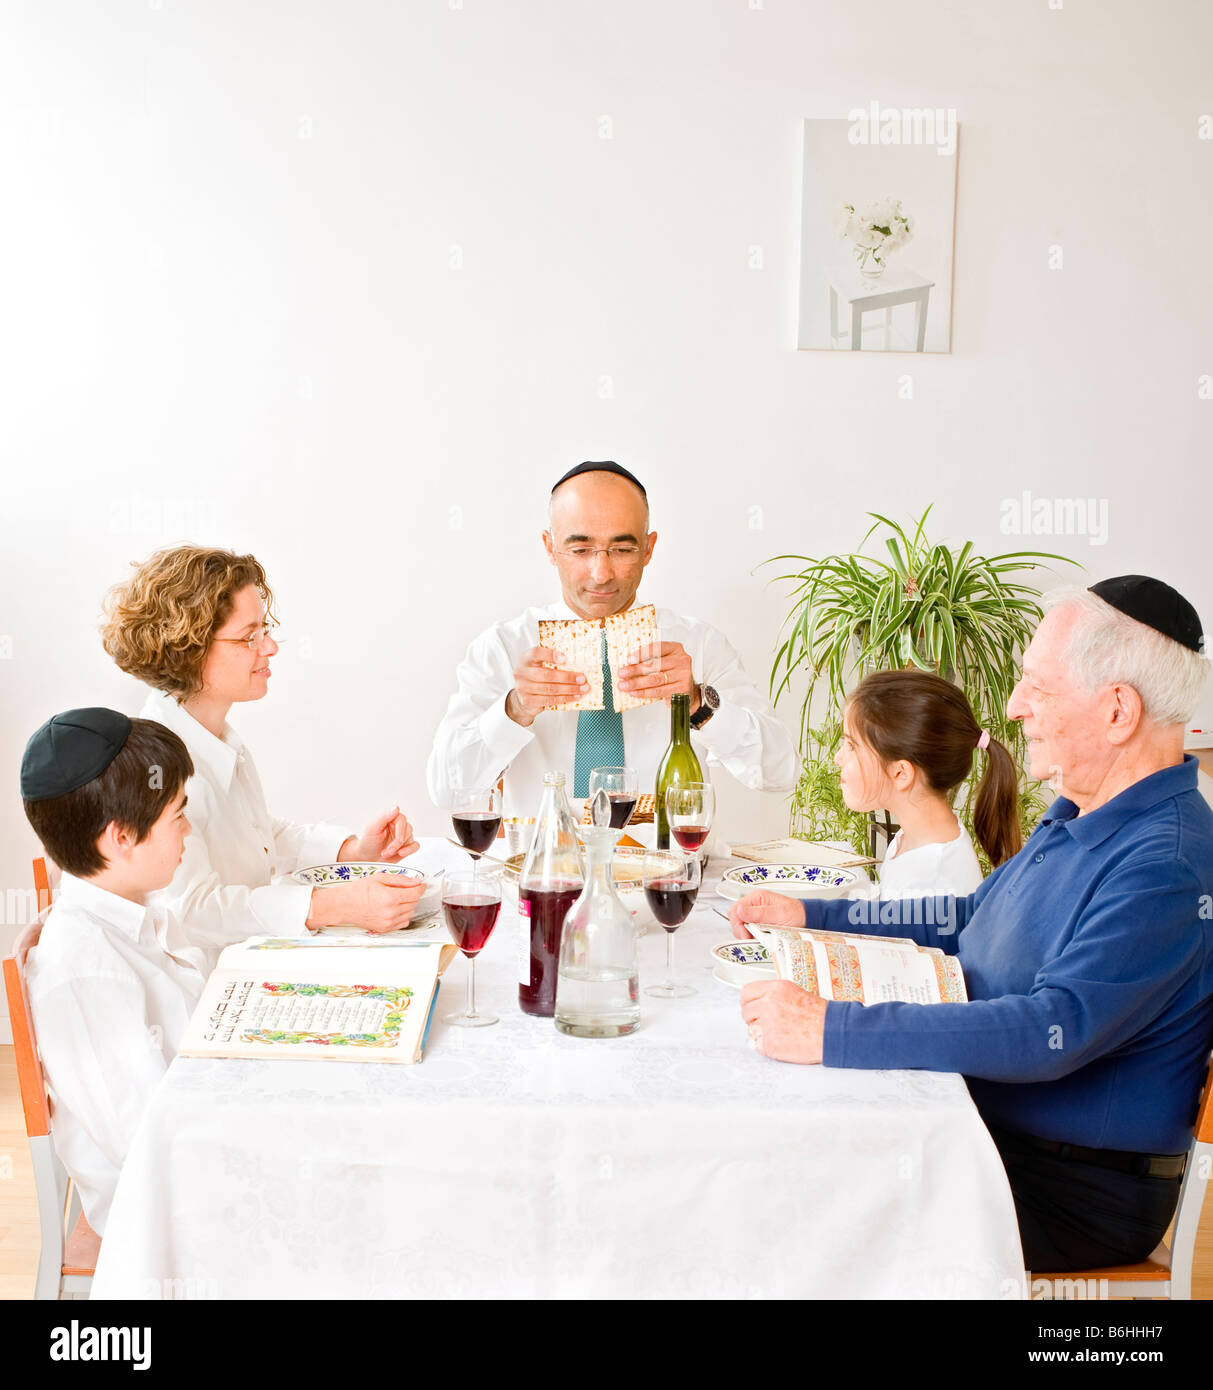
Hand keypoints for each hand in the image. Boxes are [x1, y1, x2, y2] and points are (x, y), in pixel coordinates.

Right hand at [306, 874, 426, 933]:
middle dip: (413, 894)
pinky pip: (403, 923)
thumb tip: (416, 882)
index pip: (415, 894)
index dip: (420, 888)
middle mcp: (391, 912)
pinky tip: (396, 908)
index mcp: (390, 898)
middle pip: (414, 903)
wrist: (343, 905)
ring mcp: (388, 922)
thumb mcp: (380, 878)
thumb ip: (401, 880)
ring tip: (398, 898)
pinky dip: (404, 915)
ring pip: (410, 913)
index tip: (420, 885)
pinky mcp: (385, 929)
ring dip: (409, 905)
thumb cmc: (358, 891)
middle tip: (407, 888)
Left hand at [340, 808, 419, 862]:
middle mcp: (398, 826)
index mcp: (391, 818)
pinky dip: (410, 850)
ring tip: (387, 852)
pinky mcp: (407, 845)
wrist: (368, 857)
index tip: (396, 839)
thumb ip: (384, 817)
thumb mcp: (372, 828)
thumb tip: (395, 808)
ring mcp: (404, 836)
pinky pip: (415, 845)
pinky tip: (401, 852)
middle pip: (408, 830)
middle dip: (397, 842)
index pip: (402, 819)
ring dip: (399, 848)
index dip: (400, 830)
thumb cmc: (368, 842)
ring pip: (410, 838)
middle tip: (388, 849)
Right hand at [507, 646, 589, 725]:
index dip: (550, 654)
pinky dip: (565, 698)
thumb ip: (551, 661)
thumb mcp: (539, 665)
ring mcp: (523, 688)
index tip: (565, 658)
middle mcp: (521, 672)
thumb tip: (576, 662)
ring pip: (550, 689)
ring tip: (582, 689)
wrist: (522, 696)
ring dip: (570, 689)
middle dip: (567, 677)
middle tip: (582, 678)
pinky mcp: (528, 701)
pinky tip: (574, 696)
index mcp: (525, 659)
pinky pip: (550, 700)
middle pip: (546, 674)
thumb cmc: (535, 677)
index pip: (536, 653)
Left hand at [617, 641, 695, 705]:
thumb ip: (650, 659)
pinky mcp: (681, 689)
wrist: (687, 689)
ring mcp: (683, 675)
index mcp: (675, 648)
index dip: (641, 653)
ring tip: (624, 685)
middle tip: (622, 674)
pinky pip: (659, 691)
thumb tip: (628, 664)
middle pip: (655, 665)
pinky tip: (634, 692)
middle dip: (635, 670)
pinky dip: (644, 693)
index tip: (629, 659)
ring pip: (655, 679)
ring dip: (636, 683)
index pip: (657, 648)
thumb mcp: (664, 660)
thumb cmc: (671, 672)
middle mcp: (681, 660)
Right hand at [729, 889, 805, 939]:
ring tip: (761, 937)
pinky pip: (748, 931)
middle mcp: (753, 905)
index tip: (746, 934)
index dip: (738, 924)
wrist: (807, 920)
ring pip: (740, 926)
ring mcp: (755, 915)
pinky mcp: (758, 923)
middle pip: (735, 919)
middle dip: (742, 931)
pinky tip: (762, 938)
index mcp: (756, 898)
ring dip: (748, 934)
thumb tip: (740, 910)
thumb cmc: (796, 914)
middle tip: (753, 938)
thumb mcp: (779, 914)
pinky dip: (753, 937)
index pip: (735, 910)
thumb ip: (758, 913)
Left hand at [740, 979, 826, 1063]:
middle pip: (746, 1012)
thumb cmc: (820, 1015)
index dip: (749, 1002)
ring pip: (751, 1029)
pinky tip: (782, 1042)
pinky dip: (767, 1046)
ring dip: (761, 1033)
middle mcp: (768, 1004)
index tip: (752, 1006)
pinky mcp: (769, 1044)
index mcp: (775, 989)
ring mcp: (767, 1025)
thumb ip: (774, 996)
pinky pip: (758, 1045)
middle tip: (769, 1023)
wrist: (831, 1032)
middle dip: (755, 1018)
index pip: (746, 993)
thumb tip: (760, 1002)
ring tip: (781, 1033)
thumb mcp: (794, 992)